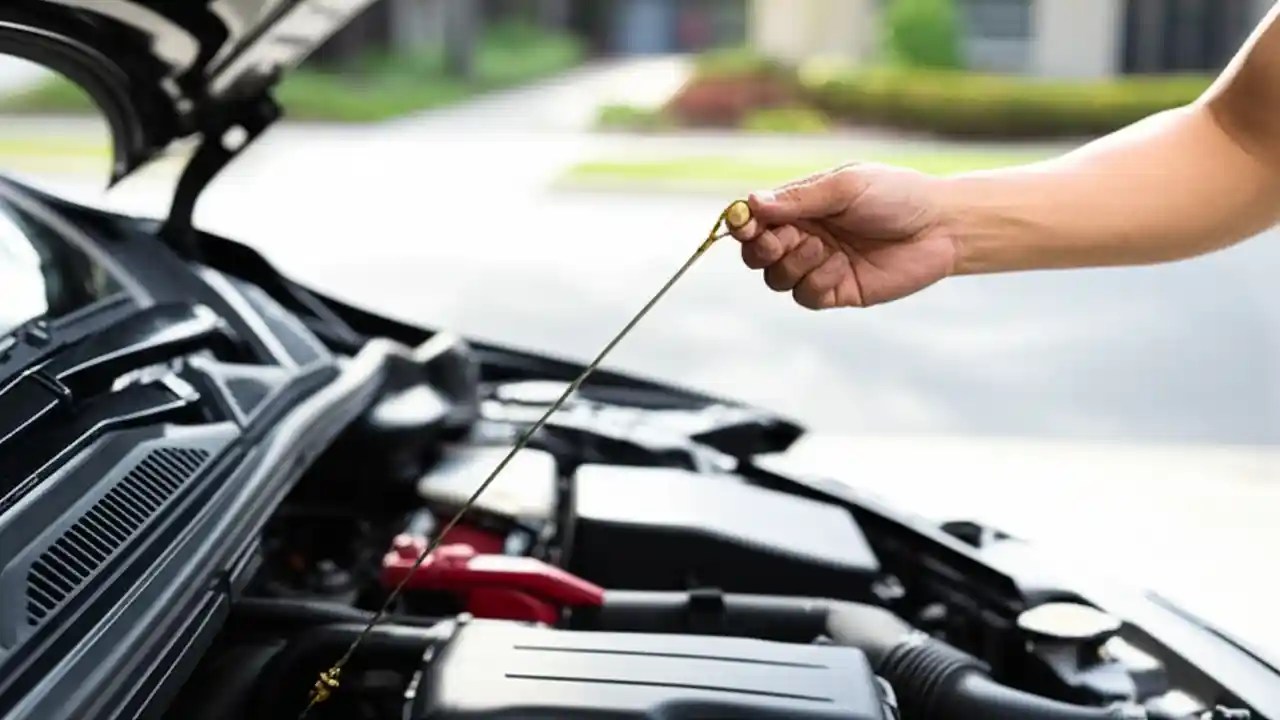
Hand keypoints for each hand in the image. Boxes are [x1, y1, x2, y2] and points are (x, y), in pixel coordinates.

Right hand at [730, 163, 958, 308]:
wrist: (941, 225)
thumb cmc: (896, 194)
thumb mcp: (846, 186)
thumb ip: (799, 198)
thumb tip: (751, 202)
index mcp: (801, 207)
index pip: (755, 219)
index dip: (743, 224)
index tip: (746, 223)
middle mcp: (805, 237)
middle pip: (757, 254)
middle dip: (761, 249)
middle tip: (781, 239)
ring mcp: (819, 266)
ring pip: (776, 279)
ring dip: (791, 264)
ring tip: (821, 248)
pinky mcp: (837, 291)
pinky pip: (805, 296)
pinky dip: (816, 281)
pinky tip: (840, 264)